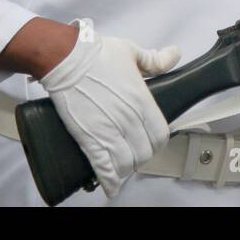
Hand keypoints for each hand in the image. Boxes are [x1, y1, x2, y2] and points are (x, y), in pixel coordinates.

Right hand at [38, 26, 180, 198]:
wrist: (65, 59)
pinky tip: (110, 187)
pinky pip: (103, 168)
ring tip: (123, 166)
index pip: (161, 134)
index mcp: (142, 101)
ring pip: (127, 164)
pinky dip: (108, 181)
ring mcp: (108, 132)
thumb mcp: (133, 52)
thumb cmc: (96, 54)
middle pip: (145, 153)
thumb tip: (173, 54)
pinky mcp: (88, 139)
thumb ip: (155, 59)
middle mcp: (128, 120)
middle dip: (142, 156)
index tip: (153, 140)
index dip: (158, 141)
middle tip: (136, 153)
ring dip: (126, 168)